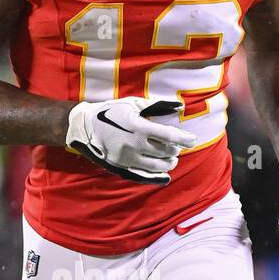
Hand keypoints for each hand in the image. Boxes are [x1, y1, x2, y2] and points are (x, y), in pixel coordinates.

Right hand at [65, 97, 196, 184]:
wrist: (85, 126)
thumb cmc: (111, 111)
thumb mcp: (133, 103)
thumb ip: (157, 105)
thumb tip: (179, 105)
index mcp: (138, 127)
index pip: (168, 136)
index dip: (184, 139)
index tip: (193, 140)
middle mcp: (134, 145)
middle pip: (164, 152)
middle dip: (175, 150)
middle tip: (177, 146)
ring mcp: (127, 158)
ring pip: (157, 166)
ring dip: (168, 163)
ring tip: (171, 158)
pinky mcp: (121, 166)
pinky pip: (144, 175)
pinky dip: (157, 176)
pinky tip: (165, 175)